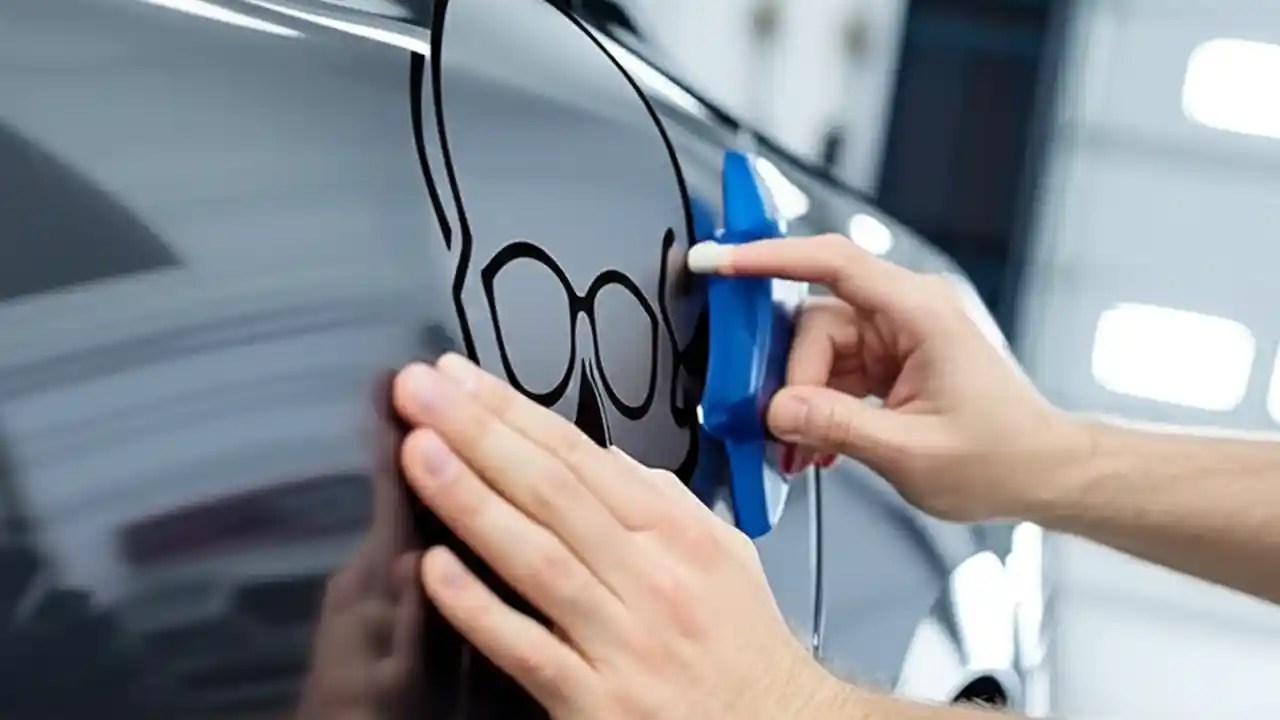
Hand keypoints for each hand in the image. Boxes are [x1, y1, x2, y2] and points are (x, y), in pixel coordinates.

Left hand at [392, 356, 854, 718]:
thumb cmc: (748, 650)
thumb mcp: (727, 557)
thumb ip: (665, 502)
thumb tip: (606, 457)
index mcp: (676, 536)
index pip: (581, 457)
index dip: (514, 412)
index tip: (460, 379)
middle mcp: (650, 578)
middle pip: (552, 491)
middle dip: (480, 432)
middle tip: (421, 391)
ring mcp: (622, 641)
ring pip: (537, 557)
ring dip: (471, 500)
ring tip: (418, 452)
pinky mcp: (597, 703)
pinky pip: (529, 649)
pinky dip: (480, 608)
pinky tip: (435, 569)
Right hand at [687, 234, 1091, 521]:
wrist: (1044, 472)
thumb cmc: (1004, 456)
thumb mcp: (912, 451)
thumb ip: (838, 426)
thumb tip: (779, 410)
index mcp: (921, 313)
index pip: (832, 262)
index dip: (769, 256)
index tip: (720, 260)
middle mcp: (908, 313)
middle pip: (814, 321)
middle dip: (790, 378)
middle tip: (778, 428)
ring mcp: (899, 336)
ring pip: (817, 350)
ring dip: (803, 399)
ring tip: (805, 449)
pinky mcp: (892, 359)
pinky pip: (834, 370)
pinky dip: (819, 405)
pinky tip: (820, 445)